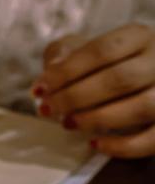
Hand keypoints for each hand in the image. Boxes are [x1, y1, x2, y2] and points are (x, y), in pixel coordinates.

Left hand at [35, 23, 154, 157]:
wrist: (141, 82)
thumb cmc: (105, 65)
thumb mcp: (82, 50)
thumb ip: (63, 54)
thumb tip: (53, 69)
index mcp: (139, 37)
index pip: (103, 50)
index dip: (67, 71)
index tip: (40, 89)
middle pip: (120, 79)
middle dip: (76, 97)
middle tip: (49, 109)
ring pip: (141, 107)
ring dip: (98, 119)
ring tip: (68, 123)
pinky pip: (153, 139)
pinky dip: (123, 146)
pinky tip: (94, 143)